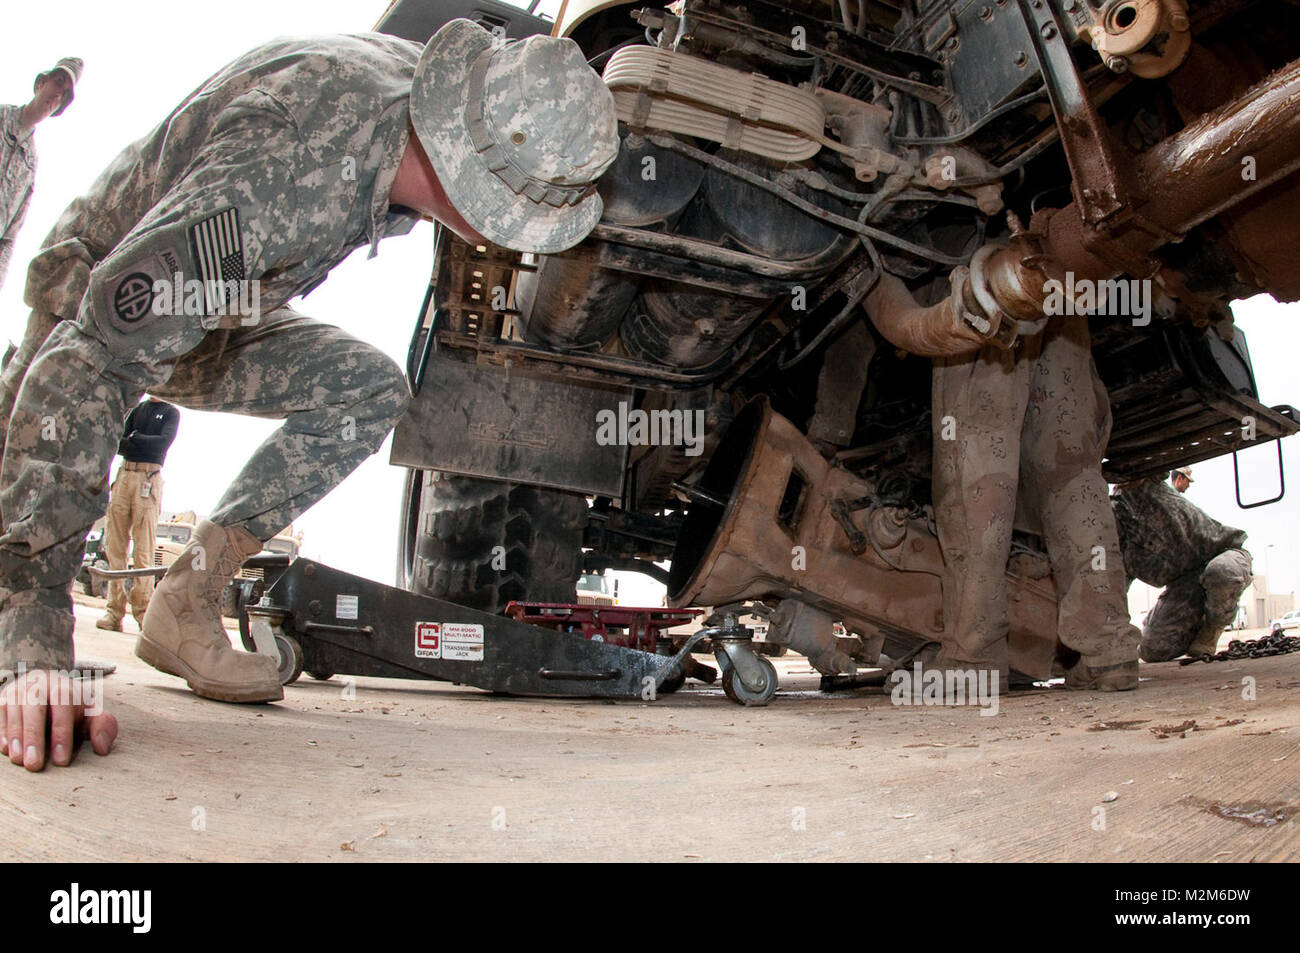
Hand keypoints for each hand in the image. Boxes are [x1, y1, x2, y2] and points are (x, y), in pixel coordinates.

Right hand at [1, 669, 117, 770]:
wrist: (46, 683)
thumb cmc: (72, 706)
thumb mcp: (91, 712)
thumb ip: (102, 727)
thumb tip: (102, 748)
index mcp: (66, 687)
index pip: (64, 705)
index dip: (62, 734)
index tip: (61, 760)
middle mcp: (40, 684)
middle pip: (35, 707)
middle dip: (34, 737)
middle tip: (35, 765)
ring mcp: (19, 689)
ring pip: (14, 709)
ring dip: (16, 736)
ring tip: (18, 760)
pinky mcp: (3, 697)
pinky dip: (2, 731)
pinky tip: (6, 749)